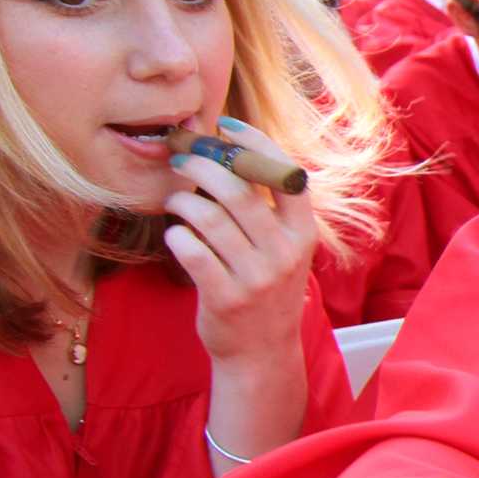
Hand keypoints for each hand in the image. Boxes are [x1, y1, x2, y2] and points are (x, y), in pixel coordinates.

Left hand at [163, 119, 318, 365]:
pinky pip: (191, 252)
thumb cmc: (265, 289)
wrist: (261, 351)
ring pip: (210, 219)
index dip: (255, 145)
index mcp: (303, 234)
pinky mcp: (225, 297)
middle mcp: (284, 253)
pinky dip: (176, 236)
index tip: (225, 127)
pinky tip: (175, 235)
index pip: (285, 175)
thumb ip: (267, 209)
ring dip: (183, 200)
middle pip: (239, 192)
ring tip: (175, 199)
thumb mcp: (283, 249)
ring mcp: (256, 278)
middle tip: (183, 160)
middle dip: (204, 166)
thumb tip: (229, 152)